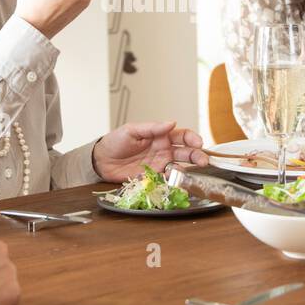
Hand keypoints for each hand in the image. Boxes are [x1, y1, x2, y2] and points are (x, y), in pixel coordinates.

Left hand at [91, 121, 208, 181]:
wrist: (101, 161)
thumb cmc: (115, 141)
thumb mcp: (132, 130)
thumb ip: (152, 127)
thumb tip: (171, 122)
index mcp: (161, 136)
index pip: (182, 135)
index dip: (192, 138)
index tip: (198, 142)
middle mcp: (164, 150)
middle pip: (186, 152)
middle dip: (197, 156)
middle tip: (204, 161)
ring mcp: (160, 164)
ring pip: (180, 166)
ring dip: (189, 169)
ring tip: (195, 173)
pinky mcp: (153, 177)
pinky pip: (167, 179)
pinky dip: (175, 181)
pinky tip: (180, 182)